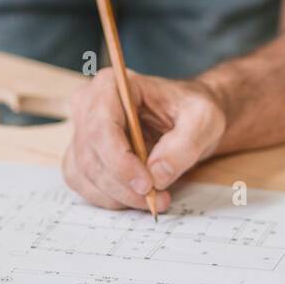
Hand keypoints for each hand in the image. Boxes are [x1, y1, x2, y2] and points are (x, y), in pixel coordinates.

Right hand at [64, 68, 226, 211]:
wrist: (187, 118)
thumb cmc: (191, 110)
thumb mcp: (202, 120)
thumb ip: (184, 145)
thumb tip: (157, 174)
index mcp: (112, 85)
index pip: (101, 127)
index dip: (120, 161)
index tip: (147, 184)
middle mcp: (88, 105)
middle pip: (90, 155)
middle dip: (123, 185)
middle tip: (157, 198)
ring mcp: (81, 131)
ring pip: (86, 174)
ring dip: (118, 196)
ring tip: (155, 198)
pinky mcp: (83, 155)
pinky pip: (86, 185)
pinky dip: (111, 198)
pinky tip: (137, 197)